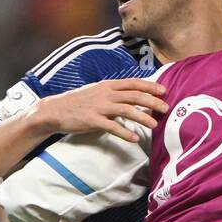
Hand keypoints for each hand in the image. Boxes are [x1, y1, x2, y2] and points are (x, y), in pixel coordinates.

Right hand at [34, 78, 168, 142]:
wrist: (56, 110)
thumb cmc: (79, 103)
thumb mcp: (98, 93)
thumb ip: (115, 95)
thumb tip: (133, 99)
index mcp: (108, 85)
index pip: (133, 83)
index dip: (150, 85)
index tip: (164, 90)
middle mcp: (106, 94)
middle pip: (134, 95)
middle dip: (152, 101)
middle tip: (166, 109)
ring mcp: (99, 107)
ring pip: (126, 110)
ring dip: (142, 117)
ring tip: (155, 125)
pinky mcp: (92, 120)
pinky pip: (112, 127)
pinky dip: (125, 133)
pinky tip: (135, 139)